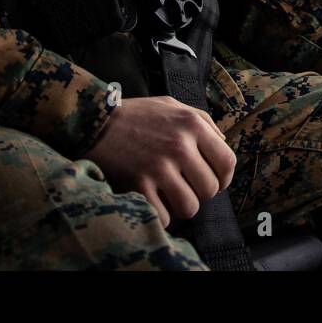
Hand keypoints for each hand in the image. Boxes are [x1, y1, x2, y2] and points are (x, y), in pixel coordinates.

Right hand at [82, 95, 236, 228]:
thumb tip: (223, 142)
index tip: (217, 183)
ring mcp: (158, 167)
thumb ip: (202, 120)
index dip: (225, 178)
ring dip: (181, 206)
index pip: (227, 162)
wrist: (93, 122)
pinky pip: (164, 217)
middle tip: (187, 187)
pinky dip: (160, 215)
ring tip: (170, 196)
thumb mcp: (172, 105)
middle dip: (201, 193)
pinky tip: (153, 202)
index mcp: (192, 125)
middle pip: (210, 188)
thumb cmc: (136, 115)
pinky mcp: (138, 185)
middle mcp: (179, 146)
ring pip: (190, 207)